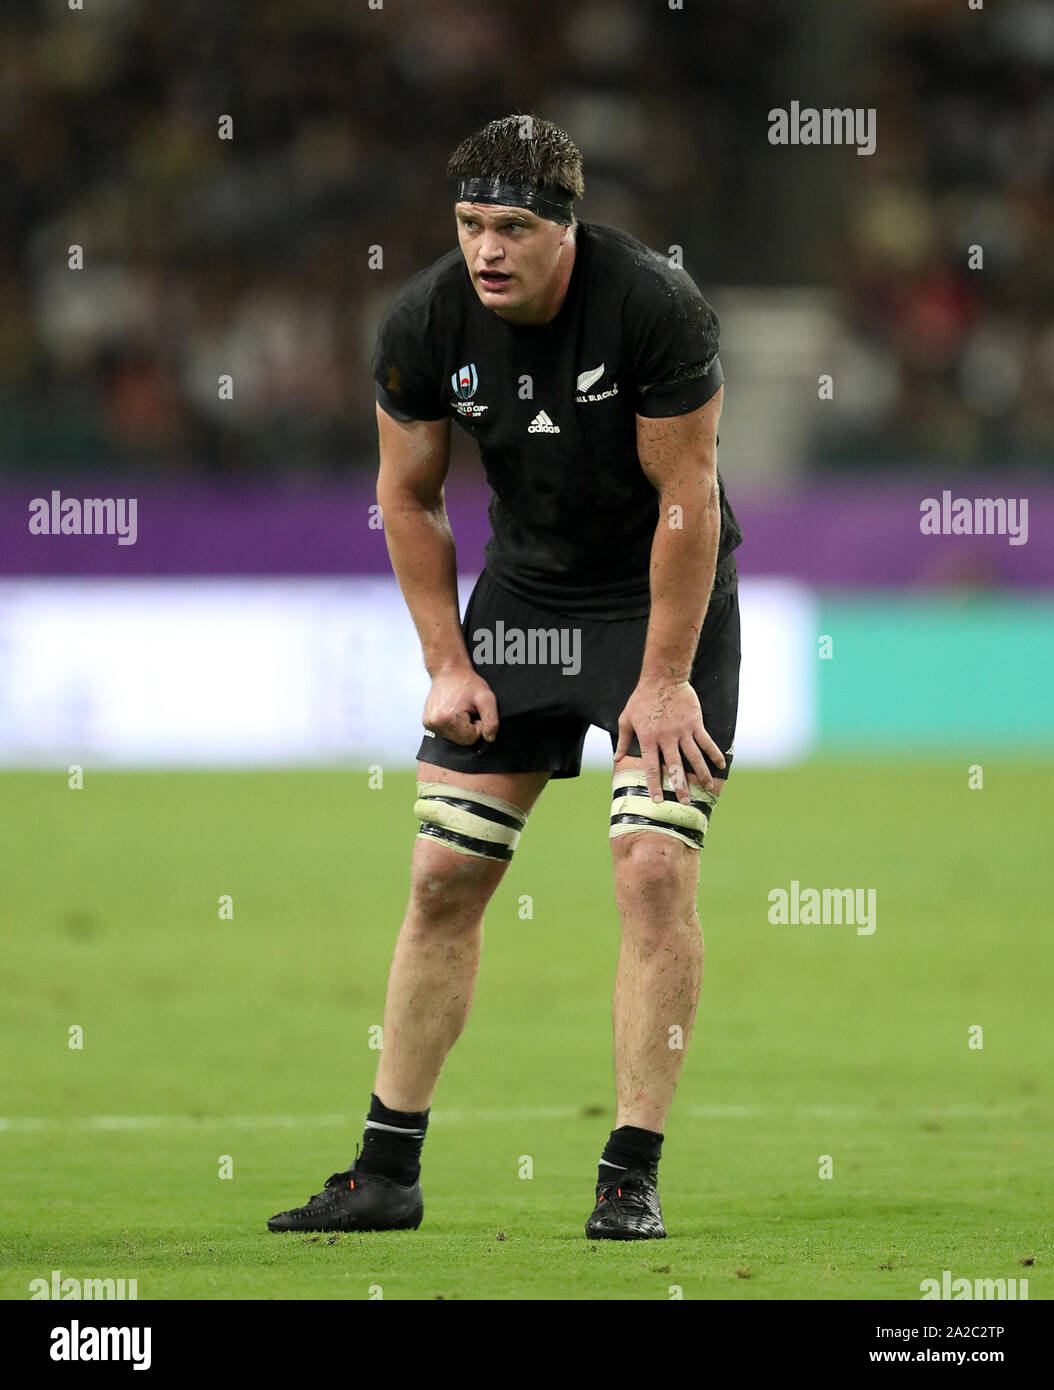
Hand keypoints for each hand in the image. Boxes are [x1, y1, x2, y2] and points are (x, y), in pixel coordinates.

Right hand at [423, 664, 498, 746]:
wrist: (449, 671)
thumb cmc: (466, 682)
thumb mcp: (486, 699)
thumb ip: (492, 720)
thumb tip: (490, 738)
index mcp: (445, 719)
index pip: (470, 738)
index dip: (478, 726)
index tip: (475, 711)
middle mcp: (433, 723)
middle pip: (461, 740)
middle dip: (469, 727)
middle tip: (468, 710)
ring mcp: (429, 724)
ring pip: (454, 738)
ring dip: (461, 727)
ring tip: (460, 709)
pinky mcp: (427, 723)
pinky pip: (447, 733)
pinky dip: (453, 725)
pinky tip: (453, 711)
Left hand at [614, 679, 724, 803]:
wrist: (662, 678)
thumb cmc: (641, 698)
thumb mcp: (626, 718)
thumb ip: (624, 741)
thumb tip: (616, 759)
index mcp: (649, 739)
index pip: (652, 767)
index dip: (655, 785)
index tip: (658, 800)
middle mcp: (666, 738)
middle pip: (674, 767)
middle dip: (680, 787)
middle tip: (685, 803)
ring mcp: (683, 731)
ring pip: (694, 757)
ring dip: (701, 774)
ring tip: (708, 789)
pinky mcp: (695, 723)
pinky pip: (706, 742)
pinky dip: (714, 754)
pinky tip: (720, 765)